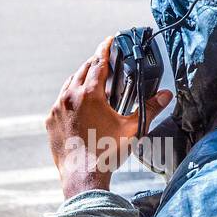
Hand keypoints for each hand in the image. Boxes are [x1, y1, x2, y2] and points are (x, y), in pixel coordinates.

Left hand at [45, 38, 172, 199]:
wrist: (82, 177)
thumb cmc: (108, 152)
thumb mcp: (133, 129)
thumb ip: (150, 108)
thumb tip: (166, 95)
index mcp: (90, 94)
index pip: (98, 62)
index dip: (106, 48)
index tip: (110, 40)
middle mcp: (70, 96)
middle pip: (82, 70)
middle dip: (94, 63)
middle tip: (105, 61)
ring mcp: (57, 108)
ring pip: (68, 84)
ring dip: (81, 78)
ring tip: (92, 80)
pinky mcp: (50, 121)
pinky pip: (60, 101)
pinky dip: (70, 97)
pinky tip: (78, 104)